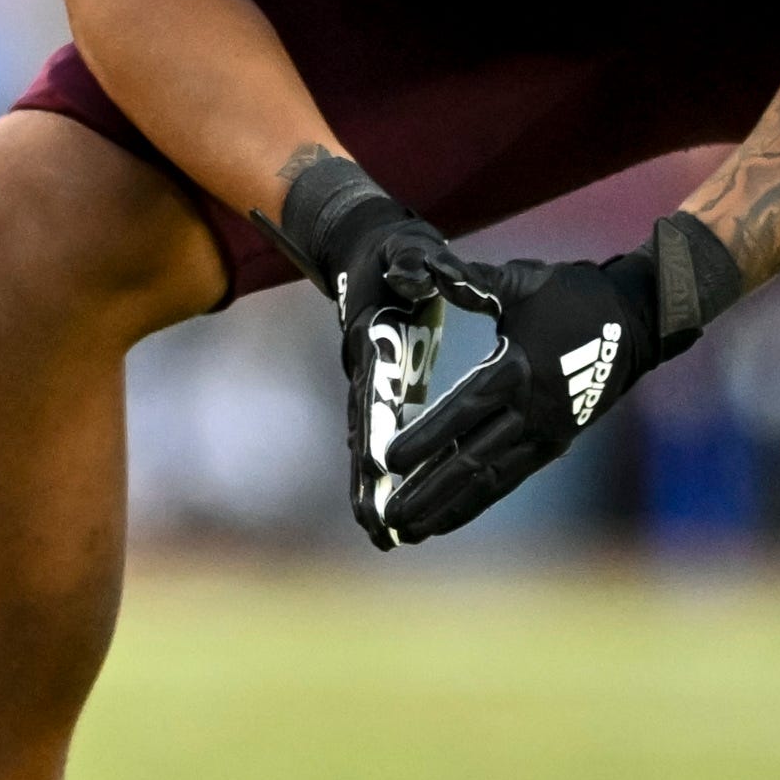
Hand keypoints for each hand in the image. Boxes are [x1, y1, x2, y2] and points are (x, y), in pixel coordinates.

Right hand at [269, 157, 490, 548]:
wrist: (362, 243)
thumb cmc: (389, 246)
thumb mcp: (405, 248)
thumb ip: (415, 264)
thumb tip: (416, 275)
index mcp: (374, 342)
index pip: (375, 395)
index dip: (379, 435)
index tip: (380, 471)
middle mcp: (365, 371)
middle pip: (365, 436)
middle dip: (371, 485)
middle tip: (377, 529)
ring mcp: (372, 383)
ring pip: (371, 446)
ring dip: (378, 490)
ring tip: (386, 535)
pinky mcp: (385, 387)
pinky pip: (386, 438)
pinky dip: (392, 472)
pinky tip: (406, 503)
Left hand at [383, 214, 743, 542]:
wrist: (641, 318)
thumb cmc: (574, 293)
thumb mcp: (520, 281)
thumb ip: (472, 282)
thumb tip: (429, 269)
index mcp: (520, 368)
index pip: (465, 410)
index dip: (427, 437)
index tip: (390, 461)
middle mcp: (534, 410)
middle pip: (472, 458)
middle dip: (429, 490)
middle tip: (390, 517)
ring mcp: (547, 431)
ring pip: (490, 478)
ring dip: (449, 505)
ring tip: (409, 531)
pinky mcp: (556, 441)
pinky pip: (510, 476)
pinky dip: (477, 499)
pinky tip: (447, 517)